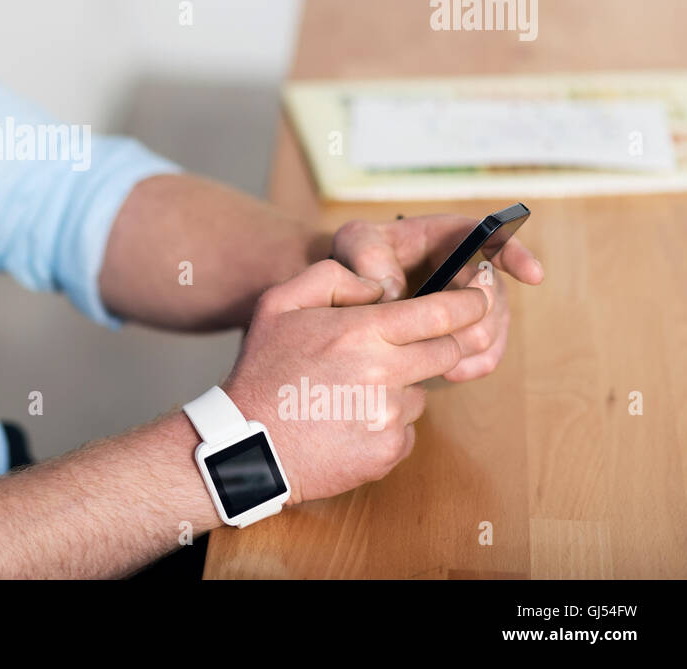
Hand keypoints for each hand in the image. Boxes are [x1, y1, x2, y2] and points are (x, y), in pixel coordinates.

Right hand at [222, 259, 488, 503]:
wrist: (248, 445)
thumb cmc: (263, 372)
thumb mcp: (279, 304)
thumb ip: (331, 277)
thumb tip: (378, 285)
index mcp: (361, 332)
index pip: (442, 312)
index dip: (469, 303)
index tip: (479, 300)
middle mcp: (384, 373)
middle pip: (446, 351)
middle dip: (434, 343)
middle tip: (398, 348)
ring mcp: (390, 416)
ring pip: (421, 391)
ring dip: (400, 386)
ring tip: (350, 392)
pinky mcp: (389, 451)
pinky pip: (406, 428)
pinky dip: (386, 422)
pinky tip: (347, 420)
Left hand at [329, 214, 543, 381]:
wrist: (349, 291)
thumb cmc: (358, 257)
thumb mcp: (355, 242)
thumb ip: (368, 256)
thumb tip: (393, 290)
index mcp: (445, 237)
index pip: (489, 238)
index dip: (514, 254)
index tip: (534, 275)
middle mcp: (467, 268)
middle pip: (493, 293)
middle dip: (479, 316)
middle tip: (454, 333)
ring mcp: (469, 303)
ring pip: (493, 327)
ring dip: (473, 345)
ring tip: (444, 361)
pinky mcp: (464, 332)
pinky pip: (485, 352)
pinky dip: (473, 365)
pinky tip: (450, 373)